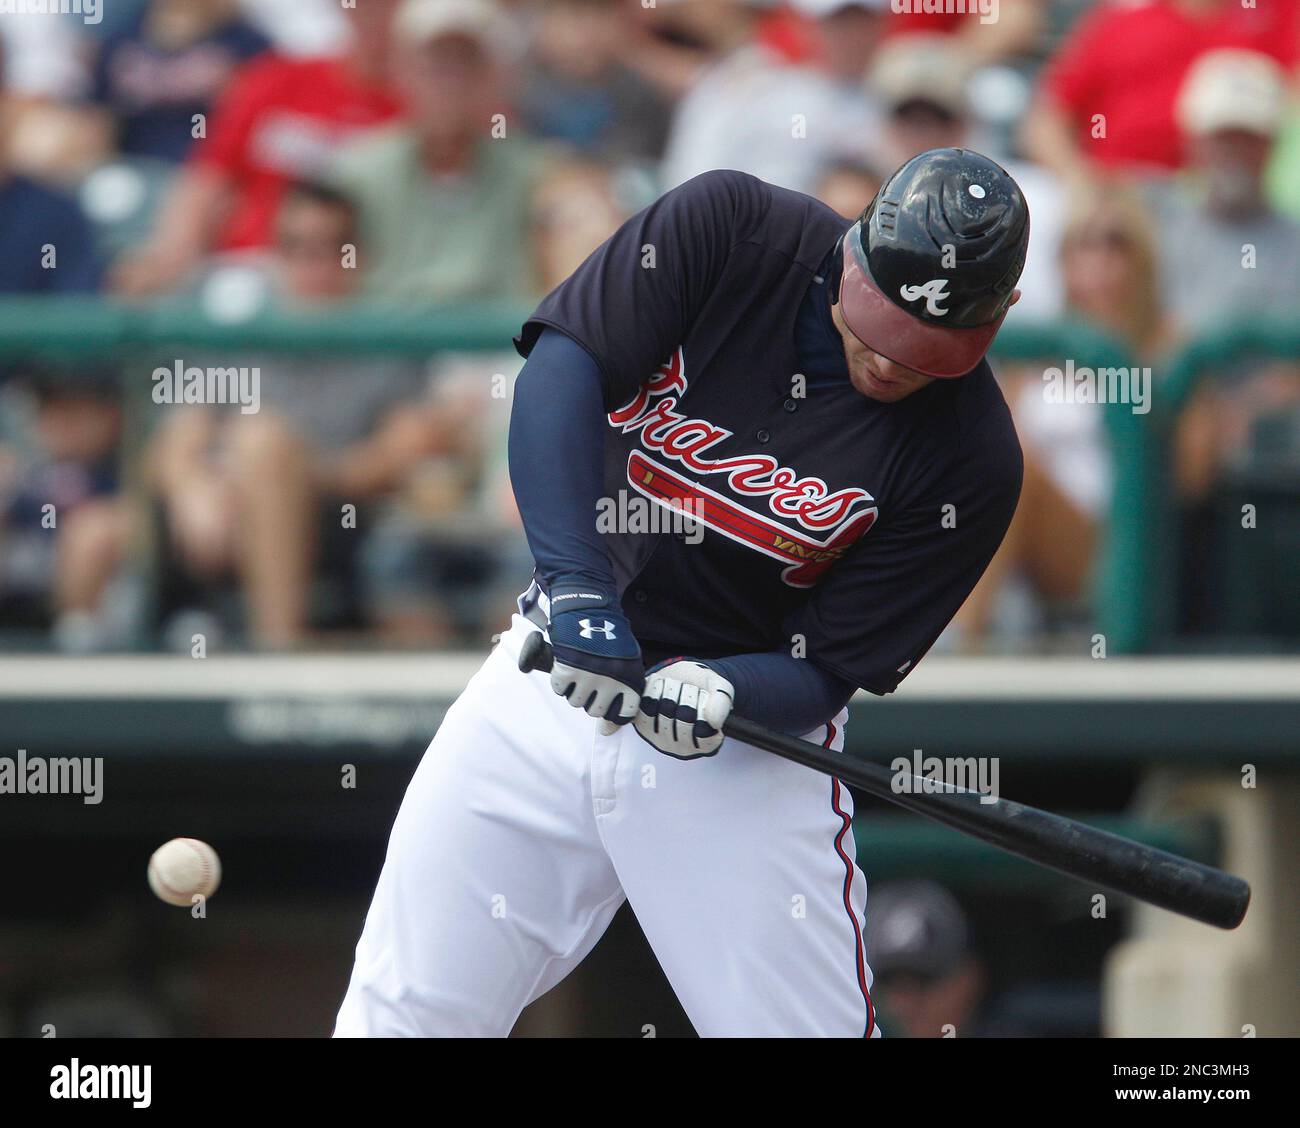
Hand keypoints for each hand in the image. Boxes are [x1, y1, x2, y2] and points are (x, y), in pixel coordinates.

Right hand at [546, 585, 643, 731]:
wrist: (589, 608)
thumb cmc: (610, 636)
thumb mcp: (626, 661)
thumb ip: (621, 695)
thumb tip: (607, 732)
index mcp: (631, 679)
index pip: (624, 714)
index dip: (614, 712)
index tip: (608, 700)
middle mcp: (611, 682)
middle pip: (596, 711)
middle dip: (591, 698)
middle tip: (590, 678)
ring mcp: (588, 678)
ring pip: (576, 702)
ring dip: (574, 688)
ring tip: (579, 669)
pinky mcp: (567, 671)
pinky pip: (559, 689)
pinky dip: (560, 679)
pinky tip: (566, 664)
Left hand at [634, 659, 733, 758]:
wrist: (681, 676)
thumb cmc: (702, 687)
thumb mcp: (721, 689)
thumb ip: (722, 703)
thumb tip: (713, 722)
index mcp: (707, 744)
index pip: (704, 728)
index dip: (703, 703)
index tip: (704, 695)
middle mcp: (683, 748)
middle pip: (684, 717)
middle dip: (688, 694)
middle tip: (689, 689)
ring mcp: (661, 739)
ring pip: (665, 710)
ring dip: (671, 689)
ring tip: (676, 688)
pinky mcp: (643, 726)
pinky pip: (647, 705)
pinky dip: (655, 689)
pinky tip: (662, 688)